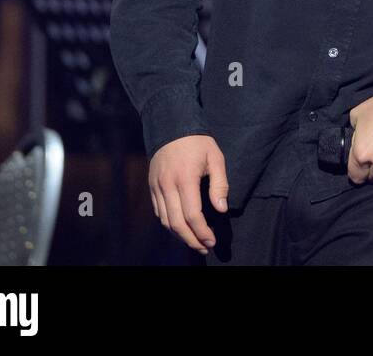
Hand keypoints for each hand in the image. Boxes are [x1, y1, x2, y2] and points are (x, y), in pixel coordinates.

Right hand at [149, 134, 228, 253]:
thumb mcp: (215, 158)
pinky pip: (158, 212)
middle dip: (191, 240)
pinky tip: (181, 228)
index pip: (192, 214)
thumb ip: (220, 185)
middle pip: (176, 223)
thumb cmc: (198, 142)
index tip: (212, 241)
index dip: (202, 232)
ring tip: (195, 242)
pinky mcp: (151, 187)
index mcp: (185, 179)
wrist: (171, 125)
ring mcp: (157, 187)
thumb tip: (221, 209)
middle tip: (204, 248)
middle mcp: (167, 186)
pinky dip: (169, 224)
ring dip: (180, 236)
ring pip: (165, 221)